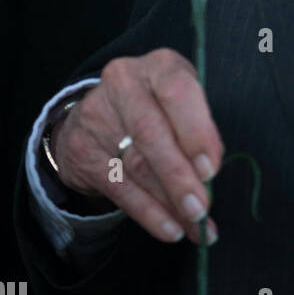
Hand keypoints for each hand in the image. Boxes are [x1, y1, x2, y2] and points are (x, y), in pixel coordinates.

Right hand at [51, 49, 224, 245]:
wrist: (96, 112)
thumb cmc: (157, 105)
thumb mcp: (181, 102)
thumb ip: (198, 128)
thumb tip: (209, 172)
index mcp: (159, 65)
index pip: (177, 91)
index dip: (195, 131)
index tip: (211, 169)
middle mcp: (124, 83)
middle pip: (151, 133)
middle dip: (180, 176)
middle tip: (202, 208)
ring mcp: (97, 115)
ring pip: (136, 165)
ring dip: (169, 202)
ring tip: (195, 226)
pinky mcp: (82, 149)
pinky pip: (119, 188)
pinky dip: (148, 213)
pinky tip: (170, 229)